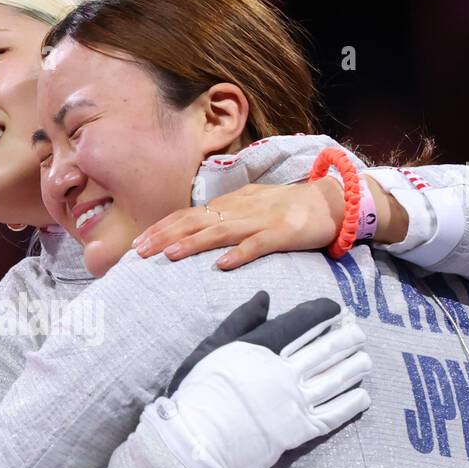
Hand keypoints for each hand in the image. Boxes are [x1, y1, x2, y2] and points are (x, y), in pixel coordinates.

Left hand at [134, 175, 407, 270]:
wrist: (331, 202)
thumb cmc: (286, 210)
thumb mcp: (249, 210)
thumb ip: (223, 221)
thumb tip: (191, 235)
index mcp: (230, 205)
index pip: (188, 215)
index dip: (162, 228)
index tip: (137, 244)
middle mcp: (239, 210)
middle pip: (195, 221)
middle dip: (165, 235)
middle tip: (139, 252)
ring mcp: (261, 220)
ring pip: (220, 231)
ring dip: (192, 243)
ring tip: (168, 255)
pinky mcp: (283, 233)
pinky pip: (258, 244)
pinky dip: (240, 254)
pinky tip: (222, 265)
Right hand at [147, 292, 371, 467]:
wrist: (197, 439)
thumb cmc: (198, 391)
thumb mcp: (212, 348)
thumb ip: (240, 322)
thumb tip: (265, 297)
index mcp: (263, 346)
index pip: (304, 321)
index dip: (324, 312)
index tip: (335, 309)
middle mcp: (285, 371)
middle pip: (327, 349)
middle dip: (347, 338)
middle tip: (358, 332)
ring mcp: (296, 401)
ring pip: (336, 378)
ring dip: (355, 366)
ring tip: (366, 359)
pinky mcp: (301, 429)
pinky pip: (334, 414)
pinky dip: (352, 403)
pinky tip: (362, 395)